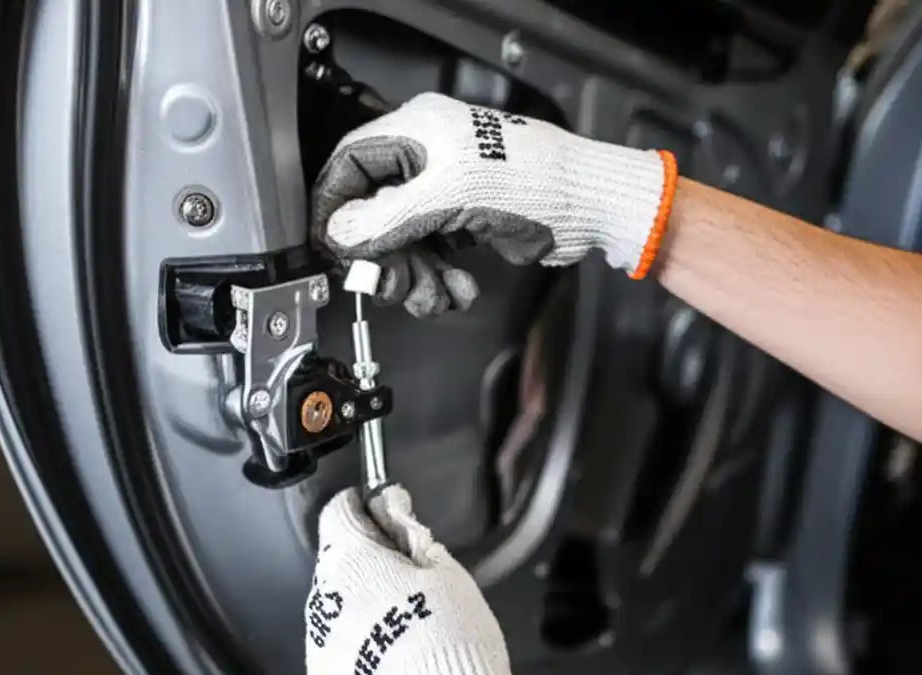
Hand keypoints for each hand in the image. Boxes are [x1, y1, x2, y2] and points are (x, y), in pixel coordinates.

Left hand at [306, 486, 544, 674]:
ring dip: (360, 604)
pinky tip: (392, 655)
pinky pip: (336, 646)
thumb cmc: (450, 640)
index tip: (384, 517)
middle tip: (412, 580)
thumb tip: (393, 505)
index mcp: (350, 558)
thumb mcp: (444, 570)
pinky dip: (357, 645)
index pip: (338, 511)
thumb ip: (410, 530)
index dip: (364, 509)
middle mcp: (322, 595)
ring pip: (335, 604)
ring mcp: (318, 640)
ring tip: (407, 626)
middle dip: (368, 562)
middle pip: (337, 559)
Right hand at [310, 92, 676, 316]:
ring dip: (413, 278)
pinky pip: (428, 257)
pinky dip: (437, 281)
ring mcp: (443, 191)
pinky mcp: (460, 220)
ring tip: (434, 295)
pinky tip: (457, 290)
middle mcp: (426, 158)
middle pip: (372, 214)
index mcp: (417, 130)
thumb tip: (339, 233)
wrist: (591, 206)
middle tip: (391, 285)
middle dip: (384, 258)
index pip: (350, 164)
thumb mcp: (448, 198)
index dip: (335, 207)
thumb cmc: (536, 181)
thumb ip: (386, 218)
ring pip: (400, 243)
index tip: (332, 247)